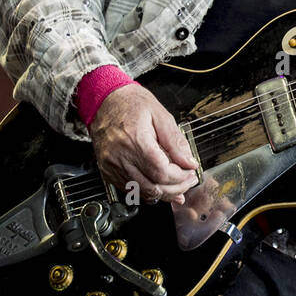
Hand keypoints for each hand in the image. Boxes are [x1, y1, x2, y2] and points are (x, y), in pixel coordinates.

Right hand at [90, 84, 198, 204]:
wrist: (104, 100)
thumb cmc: (131, 103)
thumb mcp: (160, 115)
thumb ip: (176, 141)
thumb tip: (189, 162)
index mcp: (135, 140)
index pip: (162, 171)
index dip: (180, 176)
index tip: (191, 172)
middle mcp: (120, 156)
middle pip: (153, 186)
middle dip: (176, 188)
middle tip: (188, 181)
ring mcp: (112, 166)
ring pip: (141, 192)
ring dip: (163, 194)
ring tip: (178, 187)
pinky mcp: (107, 171)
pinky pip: (129, 189)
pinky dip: (147, 191)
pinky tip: (159, 187)